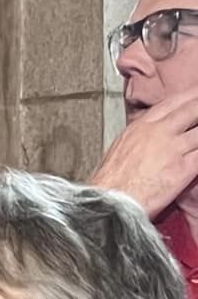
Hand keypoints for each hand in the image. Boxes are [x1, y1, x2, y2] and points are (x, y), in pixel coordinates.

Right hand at [89, 87, 197, 216]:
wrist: (108, 203)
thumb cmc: (109, 183)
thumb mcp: (119, 148)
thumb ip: (140, 137)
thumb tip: (151, 135)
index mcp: (140, 127)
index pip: (172, 102)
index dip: (190, 96)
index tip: (197, 95)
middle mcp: (158, 133)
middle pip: (193, 109)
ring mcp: (173, 149)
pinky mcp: (184, 168)